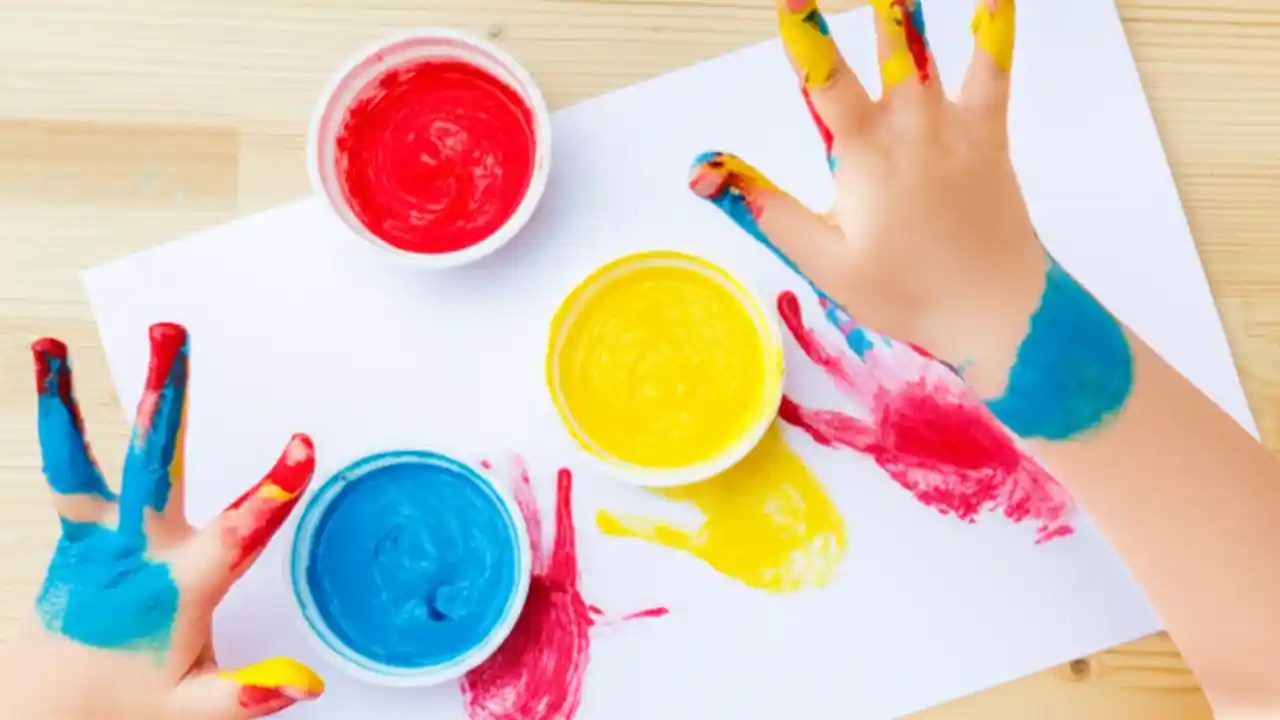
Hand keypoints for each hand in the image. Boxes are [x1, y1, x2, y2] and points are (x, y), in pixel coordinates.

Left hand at [4, 326, 324, 719]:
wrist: (41, 714)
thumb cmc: (122, 703)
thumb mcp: (192, 709)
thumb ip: (246, 692)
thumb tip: (304, 685)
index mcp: (177, 590)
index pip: (234, 535)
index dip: (271, 491)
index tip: (299, 448)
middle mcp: (132, 554)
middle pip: (152, 466)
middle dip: (166, 398)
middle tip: (171, 340)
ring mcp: (94, 540)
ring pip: (83, 461)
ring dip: (72, 400)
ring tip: (55, 346)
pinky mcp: (74, 534)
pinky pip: (63, 468)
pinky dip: (58, 419)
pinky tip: (52, 375)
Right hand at [690, 0, 1042, 395]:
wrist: (996, 310)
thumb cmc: (906, 293)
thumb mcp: (823, 260)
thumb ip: (766, 208)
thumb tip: (704, 173)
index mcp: (863, 152)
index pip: (822, 76)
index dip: (802, 29)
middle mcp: (908, 125)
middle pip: (884, 44)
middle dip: (873, 3)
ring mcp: (952, 125)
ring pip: (927, 47)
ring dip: (907, 8)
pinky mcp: (988, 134)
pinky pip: (994, 68)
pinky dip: (994, 26)